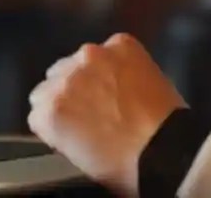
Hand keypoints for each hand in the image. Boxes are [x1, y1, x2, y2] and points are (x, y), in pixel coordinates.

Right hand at [28, 34, 184, 195]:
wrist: (172, 151)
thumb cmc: (127, 167)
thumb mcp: (79, 160)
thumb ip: (60, 132)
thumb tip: (65, 123)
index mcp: (49, 111)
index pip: (38, 109)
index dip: (58, 121)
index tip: (73, 129)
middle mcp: (63, 78)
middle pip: (54, 81)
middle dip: (71, 94)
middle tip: (96, 113)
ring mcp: (92, 56)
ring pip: (79, 61)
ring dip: (92, 74)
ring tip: (117, 96)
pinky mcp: (120, 44)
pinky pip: (112, 48)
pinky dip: (120, 61)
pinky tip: (132, 80)